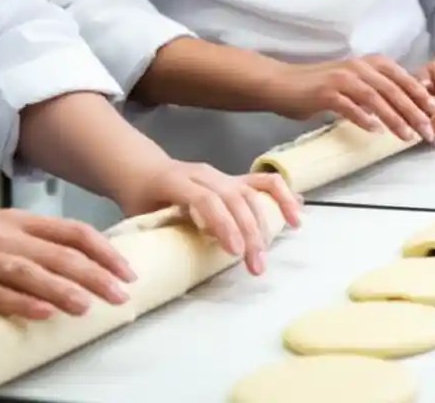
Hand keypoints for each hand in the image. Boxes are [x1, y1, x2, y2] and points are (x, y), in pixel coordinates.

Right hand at [0, 211, 134, 319]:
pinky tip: (44, 314)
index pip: (73, 231)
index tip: (127, 270)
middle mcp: (5, 237)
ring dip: (63, 290)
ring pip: (32, 273)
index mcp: (19, 221)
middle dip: (95, 274)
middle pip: (60, 254)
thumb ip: (36, 243)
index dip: (104, 251)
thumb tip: (84, 264)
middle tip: (120, 293)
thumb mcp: (0, 231)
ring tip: (88, 306)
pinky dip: (22, 304)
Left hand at [114, 164, 303, 275]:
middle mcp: (205, 174)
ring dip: (265, 224)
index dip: (223, 224)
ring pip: (251, 193)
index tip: (234, 252)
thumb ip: (158, 229)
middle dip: (249, 233)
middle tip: (255, 265)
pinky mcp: (236, 179)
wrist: (143, 169)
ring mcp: (223, 174)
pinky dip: (284, 197)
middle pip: (234, 198)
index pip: (206, 199)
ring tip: (265, 255)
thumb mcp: (138, 214)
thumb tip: (171, 261)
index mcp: (176, 181)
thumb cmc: (139, 198)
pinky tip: (296, 217)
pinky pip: (266, 183)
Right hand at [269, 55, 434, 141]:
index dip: (421, 96)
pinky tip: (375, 132)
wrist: (282, 84)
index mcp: (370, 63)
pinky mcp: (325, 93)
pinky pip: (349, 106)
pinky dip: (363, 118)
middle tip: (428, 132)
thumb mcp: (354, 83)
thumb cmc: (320, 86)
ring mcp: (342, 79)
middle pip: (394, 90)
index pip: (403, 79)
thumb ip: (377, 90)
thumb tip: (405, 108)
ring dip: (394, 118)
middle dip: (414, 112)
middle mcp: (359, 67)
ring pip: (376, 98)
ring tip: (407, 136)